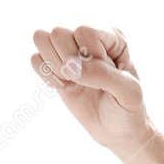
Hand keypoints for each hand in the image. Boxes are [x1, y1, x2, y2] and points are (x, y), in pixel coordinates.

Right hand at [30, 24, 151, 153]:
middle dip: (69, 62)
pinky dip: (45, 75)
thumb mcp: (128, 92)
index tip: (105, 78)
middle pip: (58, 33)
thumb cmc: (127, 108)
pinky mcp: (54, 66)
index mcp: (111, 36)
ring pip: (41, 38)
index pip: (84, 32)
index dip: (91, 59)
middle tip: (85, 81)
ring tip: (72, 82)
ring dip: (54, 66)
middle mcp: (88, 37)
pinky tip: (63, 87)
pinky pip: (34, 59)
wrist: (117, 131)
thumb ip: (103, 75)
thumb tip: (71, 66)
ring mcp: (69, 50)